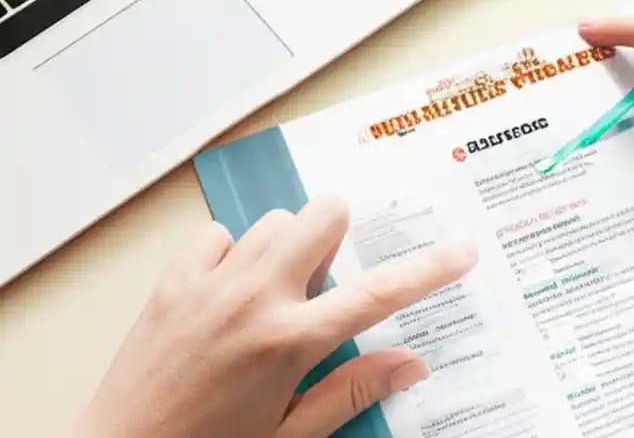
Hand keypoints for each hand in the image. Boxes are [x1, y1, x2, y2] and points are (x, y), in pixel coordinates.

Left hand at [71, 198, 476, 437]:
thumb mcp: (290, 436)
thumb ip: (351, 391)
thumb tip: (411, 363)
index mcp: (290, 343)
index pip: (378, 295)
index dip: (429, 269)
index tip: (461, 250)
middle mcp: (253, 300)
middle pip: (322, 217)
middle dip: (338, 235)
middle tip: (328, 278)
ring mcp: (210, 283)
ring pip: (274, 221)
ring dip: (287, 248)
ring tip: (276, 293)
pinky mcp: (173, 279)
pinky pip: (217, 234)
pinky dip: (231, 253)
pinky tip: (230, 290)